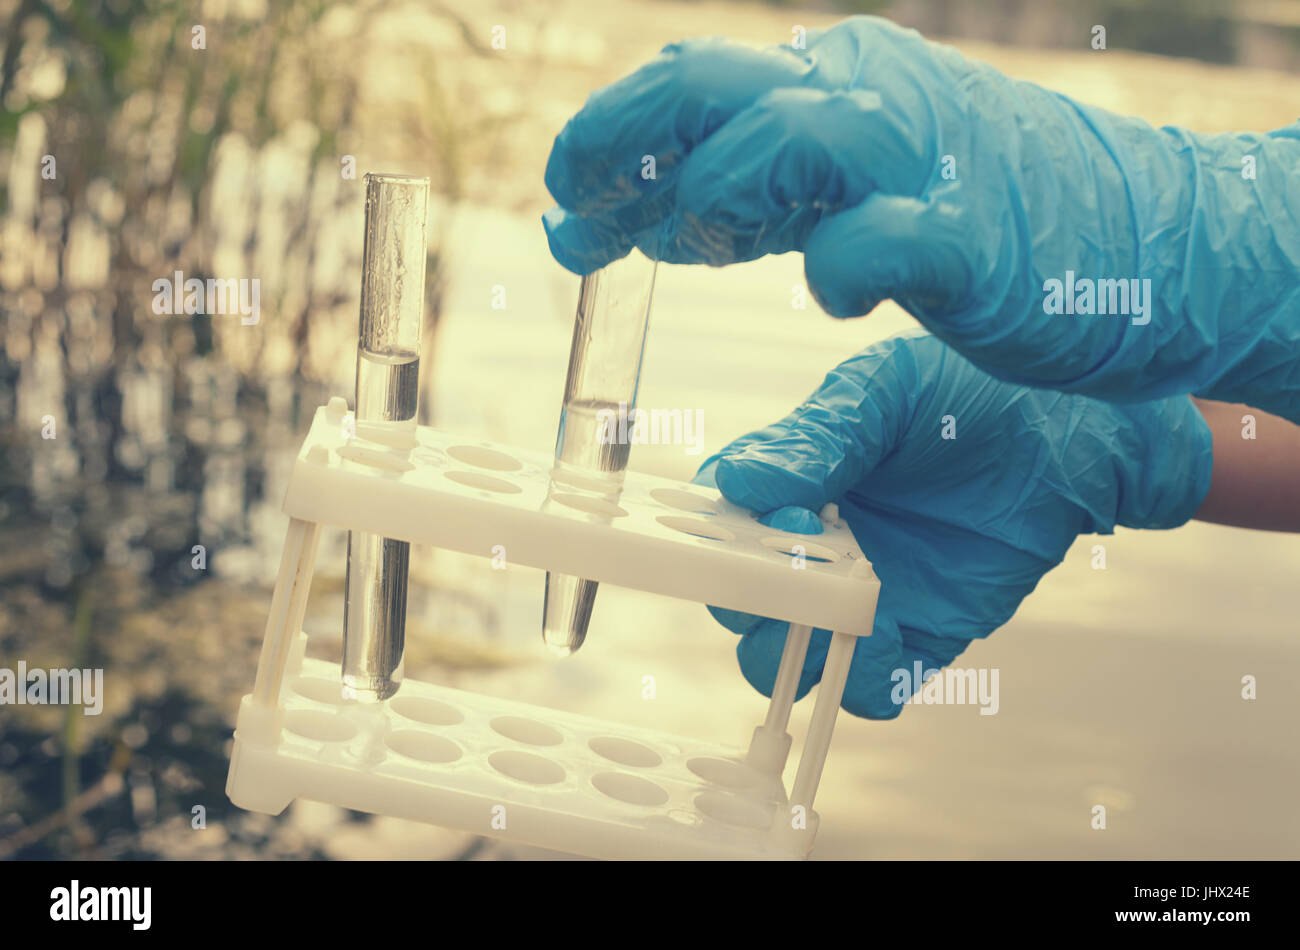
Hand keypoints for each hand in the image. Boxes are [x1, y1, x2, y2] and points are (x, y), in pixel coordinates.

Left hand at [544, 16, 1299, 422]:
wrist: (1158, 241)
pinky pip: (881, 242)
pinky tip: (830, 295)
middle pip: (708, 85)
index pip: (690, 89)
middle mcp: (869, 103)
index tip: (563, 210)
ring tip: (697, 248)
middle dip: (619, 142)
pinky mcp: (974, 243)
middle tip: (571, 210)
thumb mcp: (847, 186)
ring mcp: (924, 165)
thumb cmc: (989, 218)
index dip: (608, 144)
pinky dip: (839, 267)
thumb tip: (641, 215)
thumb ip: (749, 195)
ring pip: (783, 140)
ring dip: (716, 200)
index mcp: (835, 86)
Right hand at [692, 331, 1212, 717]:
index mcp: (787, 483)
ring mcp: (857, 598)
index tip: (786, 516)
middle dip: (753, 598)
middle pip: (738, 602)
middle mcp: (810, 547)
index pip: (717, 525)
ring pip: (781, 660)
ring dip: (792, 651)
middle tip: (810, 564)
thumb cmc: (966, 395)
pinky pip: (862, 690)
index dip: (726, 535)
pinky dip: (860, 682)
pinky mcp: (915, 639)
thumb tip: (737, 483)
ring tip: (843, 613)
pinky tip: (891, 640)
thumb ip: (815, 437)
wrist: (1068, 435)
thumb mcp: (883, 394)